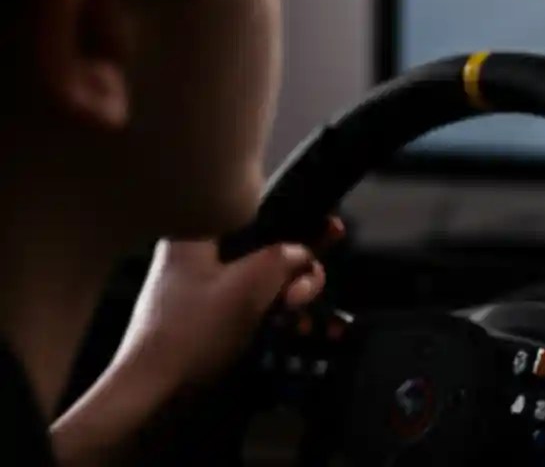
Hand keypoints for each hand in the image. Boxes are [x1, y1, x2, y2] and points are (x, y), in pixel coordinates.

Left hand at [51, 218, 342, 465]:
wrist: (153, 392)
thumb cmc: (195, 329)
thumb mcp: (247, 286)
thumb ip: (283, 258)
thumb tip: (303, 252)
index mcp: (198, 234)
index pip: (259, 212)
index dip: (299, 221)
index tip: (332, 231)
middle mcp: (199, 254)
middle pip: (267, 246)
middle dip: (295, 269)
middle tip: (298, 297)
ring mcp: (202, 287)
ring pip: (263, 277)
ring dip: (288, 294)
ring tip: (293, 317)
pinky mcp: (208, 316)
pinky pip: (252, 301)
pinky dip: (274, 311)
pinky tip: (289, 326)